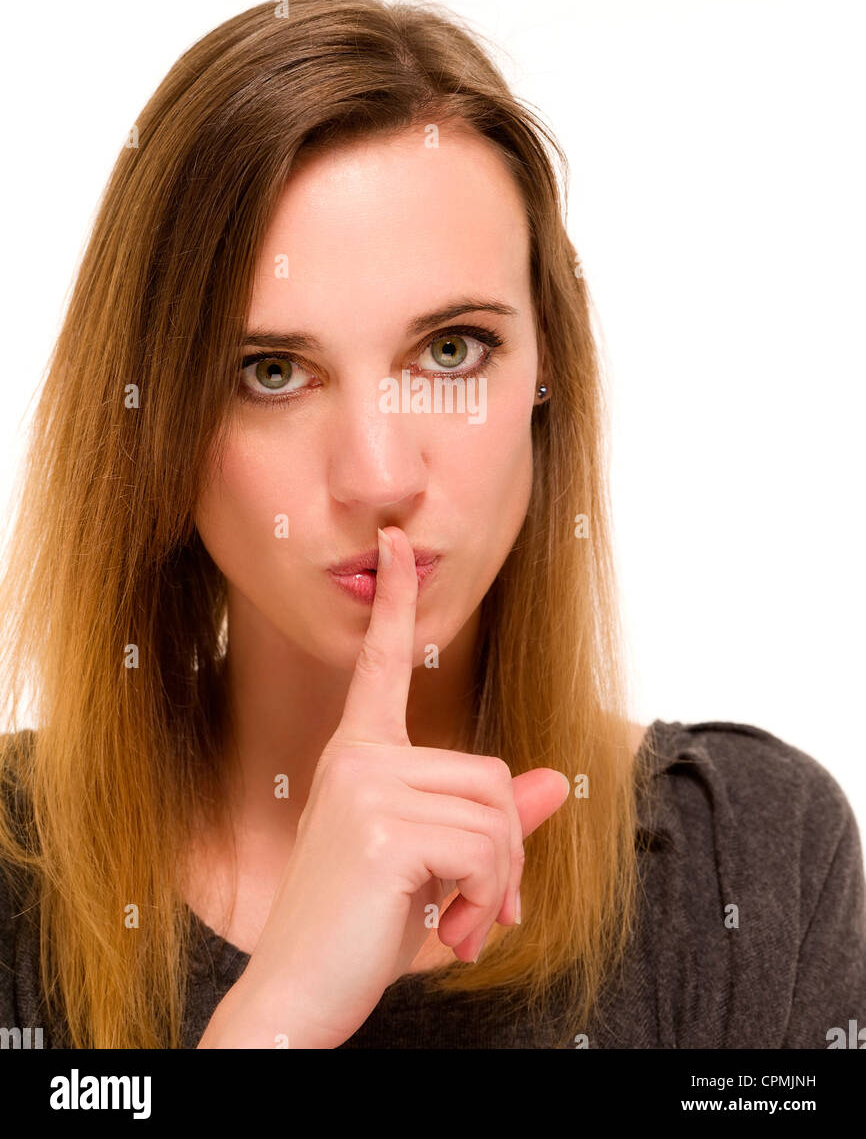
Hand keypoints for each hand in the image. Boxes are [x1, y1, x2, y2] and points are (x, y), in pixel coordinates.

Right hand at [205, 525, 570, 1048]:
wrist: (295, 998)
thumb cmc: (357, 932)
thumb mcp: (434, 868)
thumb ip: (491, 821)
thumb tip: (556, 781)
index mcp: (359, 758)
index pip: (384, 665)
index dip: (396, 603)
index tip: (398, 542)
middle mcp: (358, 759)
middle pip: (492, 774)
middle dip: (507, 855)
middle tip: (478, 911)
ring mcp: (366, 788)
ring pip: (497, 814)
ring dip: (500, 887)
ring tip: (459, 926)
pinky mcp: (382, 826)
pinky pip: (488, 848)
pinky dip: (491, 902)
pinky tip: (450, 932)